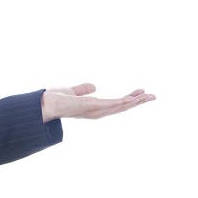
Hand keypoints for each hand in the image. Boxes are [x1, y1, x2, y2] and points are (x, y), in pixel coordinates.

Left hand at [41, 83, 155, 123]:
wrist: (43, 103)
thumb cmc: (55, 99)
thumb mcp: (72, 92)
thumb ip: (83, 89)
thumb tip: (94, 86)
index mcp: (94, 108)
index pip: (116, 104)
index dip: (129, 99)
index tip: (141, 92)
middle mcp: (96, 112)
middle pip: (122, 107)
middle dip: (137, 102)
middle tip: (153, 96)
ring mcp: (94, 110)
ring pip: (120, 106)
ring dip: (135, 102)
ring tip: (149, 96)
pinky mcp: (91, 107)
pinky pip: (111, 105)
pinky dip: (122, 102)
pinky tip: (132, 99)